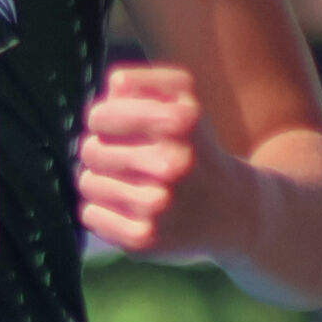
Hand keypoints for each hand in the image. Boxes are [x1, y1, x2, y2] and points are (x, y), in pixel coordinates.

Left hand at [77, 63, 246, 263]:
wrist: (234, 211)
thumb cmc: (197, 148)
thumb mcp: (186, 102)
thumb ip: (148, 81)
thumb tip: (116, 85)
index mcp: (180, 123)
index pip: (100, 116)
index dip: (102, 119)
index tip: (112, 126)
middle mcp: (171, 165)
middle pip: (90, 149)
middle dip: (102, 150)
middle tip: (125, 158)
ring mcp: (157, 206)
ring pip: (87, 182)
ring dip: (101, 181)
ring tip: (129, 183)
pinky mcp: (145, 239)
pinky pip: (90, 214)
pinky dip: (103, 210)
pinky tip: (130, 208)